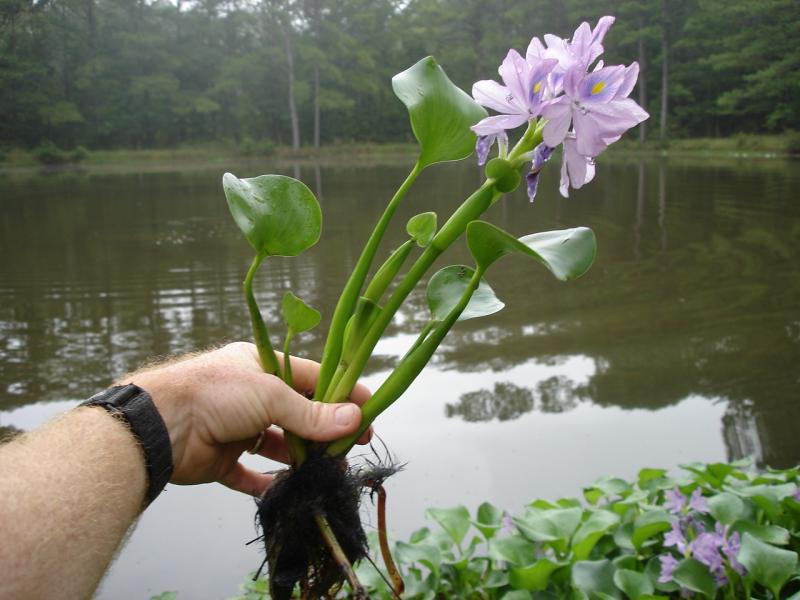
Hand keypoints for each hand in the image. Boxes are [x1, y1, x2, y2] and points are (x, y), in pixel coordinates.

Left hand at [123, 342, 370, 495]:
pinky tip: (286, 488)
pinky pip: (250, 473)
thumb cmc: (213, 393)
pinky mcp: (221, 458)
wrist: (158, 426)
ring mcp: (235, 427)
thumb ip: (311, 413)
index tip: (367, 412)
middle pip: (298, 414)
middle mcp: (250, 394)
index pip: (312, 378)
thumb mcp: (269, 395)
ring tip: (327, 471)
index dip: (341, 394)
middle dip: (324, 431)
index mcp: (261, 366)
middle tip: (351, 449)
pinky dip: (267, 482)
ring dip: (302, 458)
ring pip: (278, 445)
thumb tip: (353, 419)